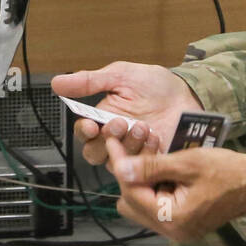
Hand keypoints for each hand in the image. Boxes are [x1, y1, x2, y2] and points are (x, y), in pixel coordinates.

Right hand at [50, 61, 201, 165]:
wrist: (188, 94)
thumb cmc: (154, 84)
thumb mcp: (121, 76)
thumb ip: (90, 82)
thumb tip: (57, 82)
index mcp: (103, 119)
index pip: (83, 134)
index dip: (84, 132)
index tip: (92, 125)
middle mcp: (115, 140)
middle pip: (95, 154)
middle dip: (107, 139)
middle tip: (121, 122)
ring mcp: (134, 153)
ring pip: (117, 162)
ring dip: (128, 145)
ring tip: (143, 126)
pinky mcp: (152, 164)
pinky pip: (140, 169)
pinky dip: (145, 153)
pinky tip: (155, 137)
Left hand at [105, 137, 245, 242]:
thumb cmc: (226, 169)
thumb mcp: (187, 162)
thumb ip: (151, 167)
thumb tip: (119, 169)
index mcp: (173, 218)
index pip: (132, 193)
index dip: (120, 164)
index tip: (113, 140)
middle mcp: (173, 230)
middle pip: (131, 204)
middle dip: (129, 176)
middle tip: (133, 148)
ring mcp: (178, 229)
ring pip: (142, 205)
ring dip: (140, 180)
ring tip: (149, 155)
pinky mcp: (183, 222)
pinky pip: (156, 205)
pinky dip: (153, 186)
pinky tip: (160, 166)